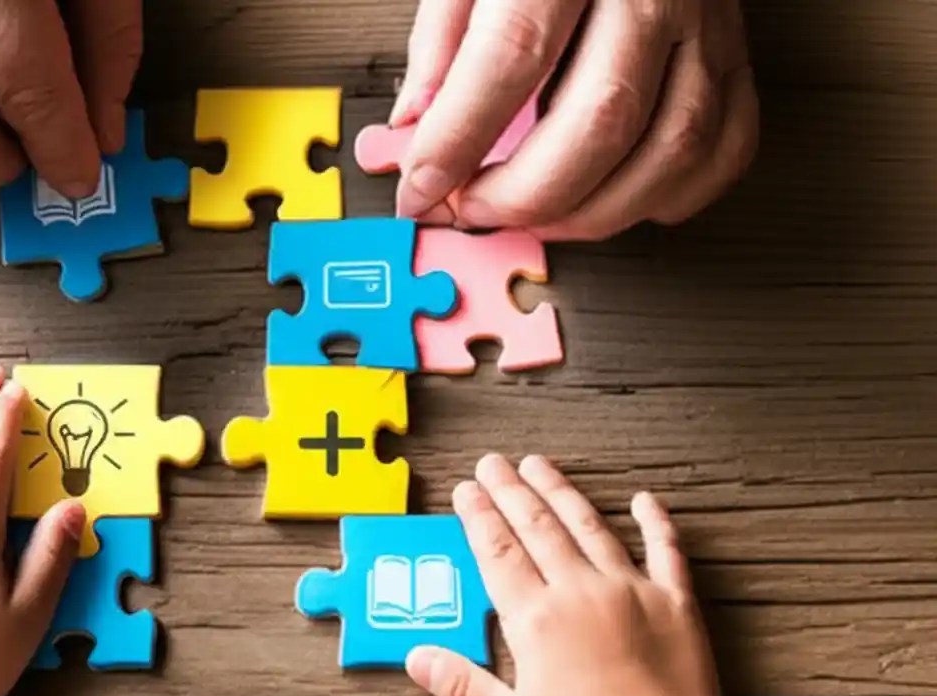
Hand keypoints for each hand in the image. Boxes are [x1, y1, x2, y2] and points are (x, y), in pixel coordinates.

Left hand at [392, 0, 758, 239]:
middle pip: (603, 118)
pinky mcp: (737, 56)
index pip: (514, 57)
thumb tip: (415, 127)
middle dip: (525, 194)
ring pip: (671, 148)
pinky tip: (610, 200)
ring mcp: (708, 24)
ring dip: (590, 212)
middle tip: (472, 209)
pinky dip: (667, 198)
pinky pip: (724, 149)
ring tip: (530, 215)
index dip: (459, 140)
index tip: (422, 188)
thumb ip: (441, 42)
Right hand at [407, 454, 721, 695]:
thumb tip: (419, 658)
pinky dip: (655, 522)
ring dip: (561, 492)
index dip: (478, 517)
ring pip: (588, 526)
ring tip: (541, 467)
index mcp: (537, 621)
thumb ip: (464, 685)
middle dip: (510, 490)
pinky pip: (665, 551)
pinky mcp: (676, 605)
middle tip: (494, 464)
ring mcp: (631, 592)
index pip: (496, 552)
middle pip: (536, 527)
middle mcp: (581, 593)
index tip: (466, 491)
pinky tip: (645, 500)